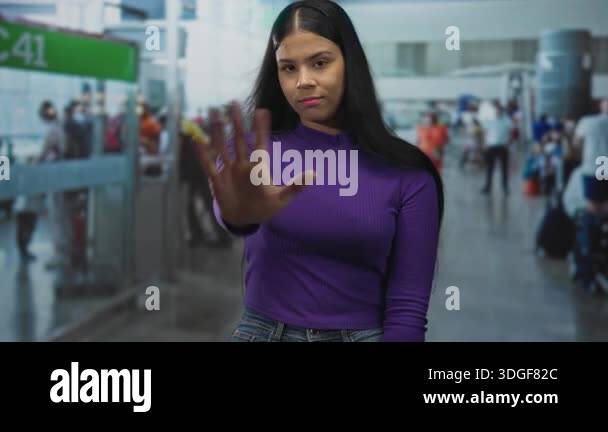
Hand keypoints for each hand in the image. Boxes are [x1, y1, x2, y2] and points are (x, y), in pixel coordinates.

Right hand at [198, 102, 314, 227]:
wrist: (245, 220)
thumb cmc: (265, 208)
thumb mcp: (282, 198)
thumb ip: (296, 187)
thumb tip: (314, 174)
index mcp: (259, 168)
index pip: (260, 143)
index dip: (261, 128)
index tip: (262, 111)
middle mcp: (243, 165)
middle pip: (239, 140)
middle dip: (237, 122)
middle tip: (234, 102)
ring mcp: (229, 171)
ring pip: (223, 148)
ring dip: (219, 132)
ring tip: (216, 115)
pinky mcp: (218, 181)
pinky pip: (209, 165)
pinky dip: (203, 153)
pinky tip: (197, 140)